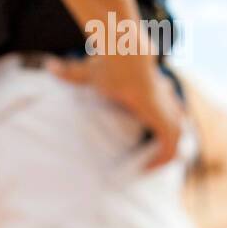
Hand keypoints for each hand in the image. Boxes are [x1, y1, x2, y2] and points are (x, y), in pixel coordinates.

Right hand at [43, 49, 186, 169]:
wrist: (125, 58)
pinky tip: (145, 169)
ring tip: (144, 169)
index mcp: (155, 90)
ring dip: (162, 158)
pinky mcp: (166, 122)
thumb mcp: (90, 70)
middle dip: (163, 147)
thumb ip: (72, 71)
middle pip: (175, 129)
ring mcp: (169, 113)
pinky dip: (161, 161)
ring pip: (176, 142)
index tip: (143, 143)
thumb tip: (50, 64)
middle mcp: (167, 101)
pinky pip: (170, 149)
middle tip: (144, 162)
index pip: (165, 112)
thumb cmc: (110, 62)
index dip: (157, 127)